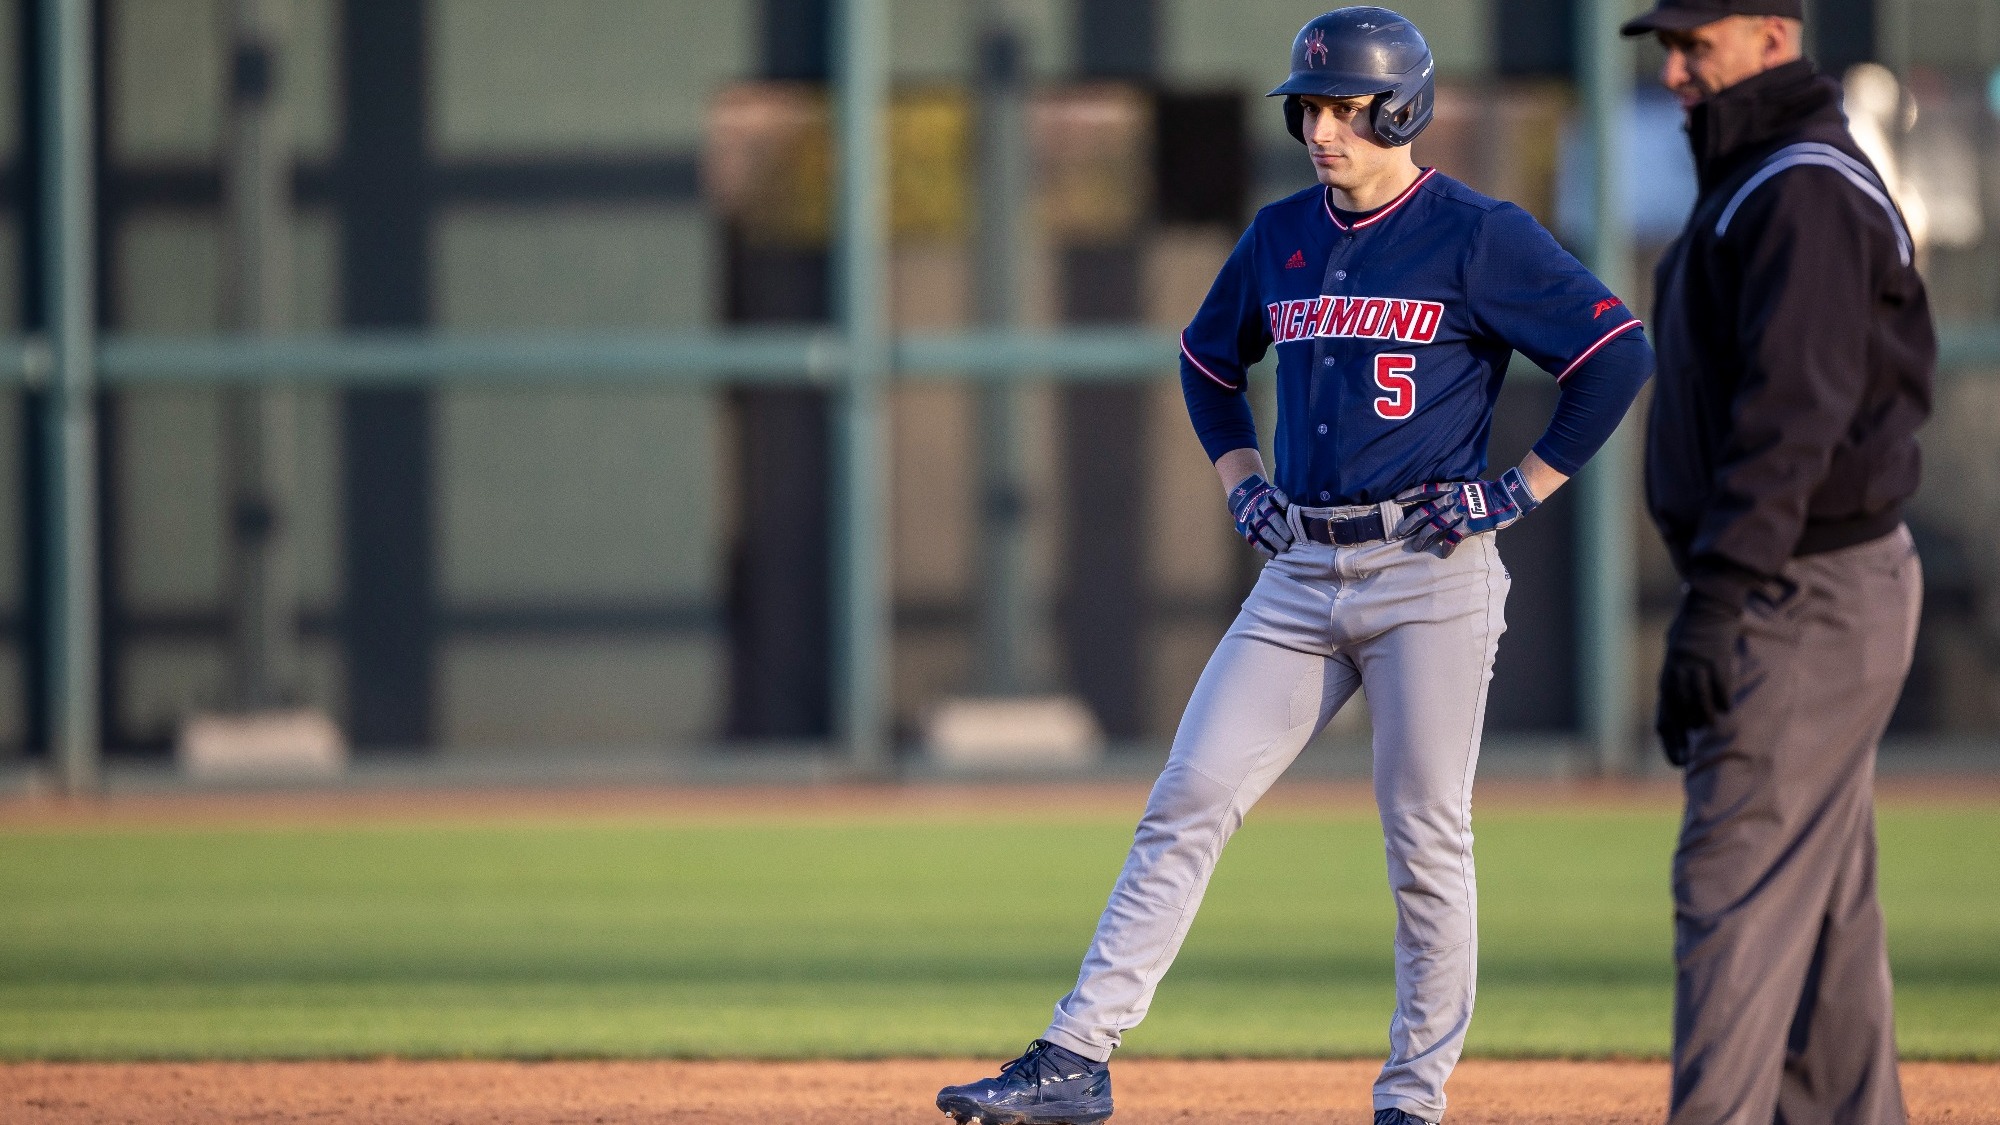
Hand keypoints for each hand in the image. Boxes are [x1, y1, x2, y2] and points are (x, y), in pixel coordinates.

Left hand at [1227, 474, 1294, 557]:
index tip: (1274, 555)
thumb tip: (1269, 552)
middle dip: (1275, 540)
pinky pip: (1277, 496)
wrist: (1244, 491)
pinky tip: (1288, 506)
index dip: (1263, 548)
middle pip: (1264, 529)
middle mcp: (1254, 514)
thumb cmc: (1248, 513)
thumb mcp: (1244, 525)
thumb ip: (1253, 536)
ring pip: (1271, 516)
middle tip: (1286, 547)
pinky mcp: (1270, 492)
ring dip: (1281, 526)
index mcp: (1247, 524)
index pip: (1254, 538)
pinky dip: (1283, 500)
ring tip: (1289, 536)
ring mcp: (1262, 503)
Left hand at [1394, 467, 1540, 557]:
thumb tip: (1443, 499)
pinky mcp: (1470, 525)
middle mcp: (1453, 500)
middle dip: (1411, 522)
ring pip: (1436, 525)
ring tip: (1415, 546)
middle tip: (1399, 532)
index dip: (1411, 494)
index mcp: (1452, 489)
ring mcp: (1460, 512)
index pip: (1427, 490)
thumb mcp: (1469, 487)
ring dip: (1424, 537)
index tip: (1397, 500)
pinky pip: (1454, 537)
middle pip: (1426, 511)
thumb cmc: (1490, 491)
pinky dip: (1447, 546)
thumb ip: (1455, 492)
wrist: (1508, 496)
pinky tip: (1443, 554)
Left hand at [1654, 563, 1758, 765]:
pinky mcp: (1715, 657)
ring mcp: (1696, 665)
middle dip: (1685, 736)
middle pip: (1679, 712)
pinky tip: (1726, 709)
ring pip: (1698, 700)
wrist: (1705, 604)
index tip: (1678, 762)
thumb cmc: (1690, 634)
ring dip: (1704, 718)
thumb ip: (1677, 684)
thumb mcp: (1675, 658)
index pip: (1663, 716)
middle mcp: (1677, 673)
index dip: (1669, 741)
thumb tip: (1683, 714)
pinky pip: (1719, 683)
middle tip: (1693, 756)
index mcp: (1666, 676)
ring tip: (1710, 729)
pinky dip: (1722, 698)